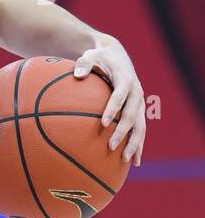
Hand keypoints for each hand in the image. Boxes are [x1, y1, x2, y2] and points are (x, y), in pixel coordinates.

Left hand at [74, 37, 145, 165]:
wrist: (116, 55)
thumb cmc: (98, 57)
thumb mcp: (90, 55)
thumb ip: (83, 64)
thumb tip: (77, 74)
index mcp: (125, 80)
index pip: (120, 96)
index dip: (113, 109)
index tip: (103, 123)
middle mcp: (136, 93)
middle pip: (132, 115)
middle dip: (122, 132)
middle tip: (110, 146)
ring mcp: (139, 103)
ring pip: (141, 126)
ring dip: (134, 143)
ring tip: (125, 160)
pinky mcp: (138, 110)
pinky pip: (140, 129)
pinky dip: (138, 144)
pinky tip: (133, 161)